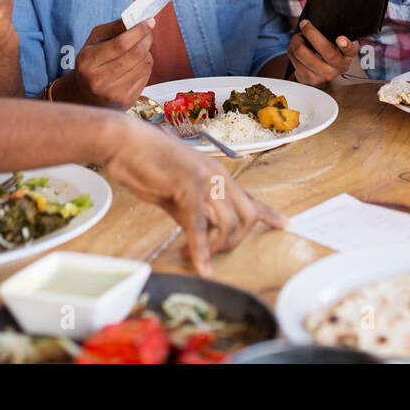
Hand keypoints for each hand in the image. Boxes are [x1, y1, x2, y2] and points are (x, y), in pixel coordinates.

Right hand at [67, 18, 154, 108]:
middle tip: (149, 32)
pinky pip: (146, 76)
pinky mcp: (126, 101)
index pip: (120, 44)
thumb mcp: (96, 40)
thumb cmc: (93, 60)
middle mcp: (98, 80)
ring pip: (144, 65)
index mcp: (87, 61)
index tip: (149, 21)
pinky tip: (137, 65)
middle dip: (146, 39)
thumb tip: (139, 19)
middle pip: (135, 54)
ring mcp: (113, 93)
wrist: (87, 93)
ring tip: (139, 50)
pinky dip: (145, 66)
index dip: (138, 31)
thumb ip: (115, 27)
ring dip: (147, 53)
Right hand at [104, 120, 287, 273]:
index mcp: (218, 174)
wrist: (125, 142)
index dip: (268, 214)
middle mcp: (219, 176)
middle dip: (232, 242)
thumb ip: (191, 212)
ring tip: (189, 254)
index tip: (284, 224)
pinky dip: (200, 250)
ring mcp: (206, 180)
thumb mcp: (175, 192)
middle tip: (209, 253)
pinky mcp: (188, 187)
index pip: (250, 198)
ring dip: (212, 248)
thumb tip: (199, 234)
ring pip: (226, 225)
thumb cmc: (146, 164)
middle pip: (246, 218)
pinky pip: (199, 226)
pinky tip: (199, 266)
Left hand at [288, 19, 357, 85]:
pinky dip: (291, 48)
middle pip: (324, 50)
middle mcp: (336, 68)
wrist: (318, 77)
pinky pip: (293, 57)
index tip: (340, 39)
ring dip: (296, 39)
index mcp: (346, 57)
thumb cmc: (327, 55)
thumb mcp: (336, 48)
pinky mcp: (306, 78)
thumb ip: (333, 37)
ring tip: (299, 37)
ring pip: (301, 52)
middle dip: (311, 32)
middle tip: (304, 24)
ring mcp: (321, 75)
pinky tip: (296, 48)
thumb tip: (317, 24)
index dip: (346, 45)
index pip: (350, 52)